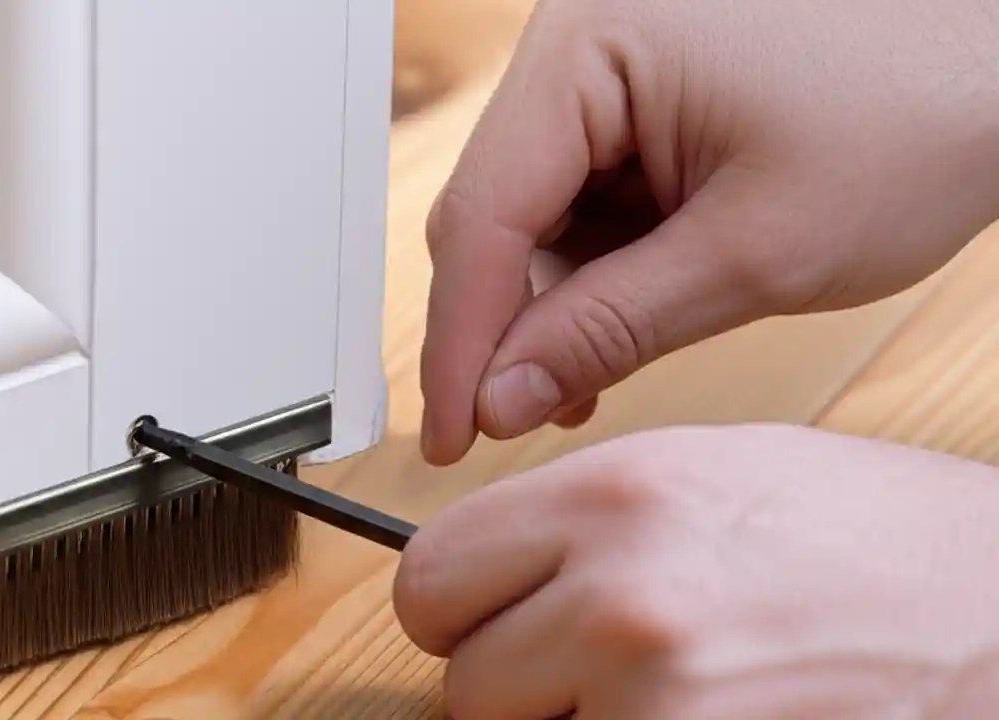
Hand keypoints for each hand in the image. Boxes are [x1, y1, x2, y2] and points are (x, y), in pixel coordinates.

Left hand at [393, 425, 998, 718]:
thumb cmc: (882, 545)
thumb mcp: (713, 474)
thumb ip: (582, 523)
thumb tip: (494, 574)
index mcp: (621, 498)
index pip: (429, 575)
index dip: (460, 609)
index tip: (488, 621)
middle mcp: (624, 600)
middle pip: (466, 680)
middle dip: (518, 683)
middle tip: (592, 669)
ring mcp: (659, 707)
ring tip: (673, 691)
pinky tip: (706, 717)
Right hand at [419, 0, 998, 463]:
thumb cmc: (924, 99)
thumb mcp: (757, 248)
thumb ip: (611, 327)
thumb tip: (501, 394)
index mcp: (593, 44)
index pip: (482, 212)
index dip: (457, 340)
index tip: (448, 432)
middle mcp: (582, 43)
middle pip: (493, 212)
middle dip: (503, 327)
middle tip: (507, 421)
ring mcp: (608, 69)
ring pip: (532, 216)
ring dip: (551, 307)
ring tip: (583, 381)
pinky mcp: (638, 99)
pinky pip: (581, 200)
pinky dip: (592, 273)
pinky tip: (610, 329)